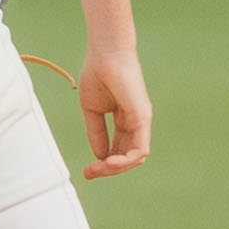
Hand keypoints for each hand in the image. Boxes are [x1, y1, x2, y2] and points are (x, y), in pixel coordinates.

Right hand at [78, 44, 151, 179]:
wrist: (104, 55)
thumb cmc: (97, 75)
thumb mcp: (92, 110)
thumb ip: (96, 132)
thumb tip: (99, 155)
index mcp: (125, 121)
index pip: (119, 151)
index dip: (104, 164)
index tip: (86, 171)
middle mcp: (137, 123)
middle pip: (128, 157)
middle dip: (108, 170)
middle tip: (89, 173)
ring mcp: (142, 121)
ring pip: (136, 158)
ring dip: (116, 168)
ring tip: (97, 168)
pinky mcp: (142, 118)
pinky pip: (139, 149)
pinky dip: (125, 161)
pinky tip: (108, 162)